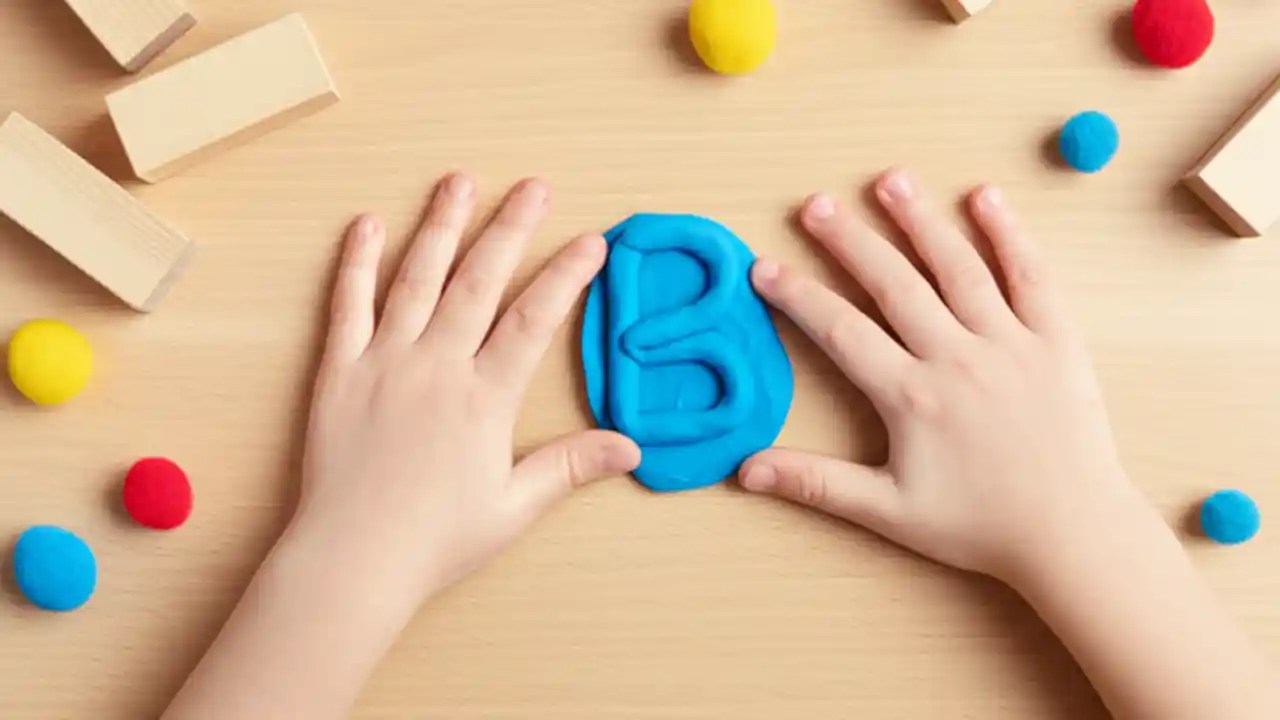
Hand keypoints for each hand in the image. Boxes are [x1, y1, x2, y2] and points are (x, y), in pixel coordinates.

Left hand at [296, 174, 640, 599]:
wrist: (351, 560)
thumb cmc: (435, 542)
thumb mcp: (513, 507)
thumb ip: (569, 466)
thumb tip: (631, 447)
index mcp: (485, 399)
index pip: (535, 321)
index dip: (566, 276)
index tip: (590, 242)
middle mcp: (438, 367)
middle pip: (479, 281)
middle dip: (510, 228)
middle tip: (533, 186)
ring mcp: (385, 362)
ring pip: (417, 278)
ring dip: (441, 225)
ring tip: (460, 181)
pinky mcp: (340, 371)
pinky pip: (348, 305)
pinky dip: (357, 261)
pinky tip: (367, 224)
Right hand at [740, 168, 1153, 583]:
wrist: (1073, 533)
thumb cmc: (980, 525)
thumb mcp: (889, 511)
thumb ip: (816, 483)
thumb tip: (746, 470)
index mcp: (912, 396)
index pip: (841, 331)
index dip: (798, 296)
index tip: (764, 266)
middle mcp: (957, 358)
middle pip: (894, 284)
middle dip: (850, 241)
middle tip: (817, 204)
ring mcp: (1010, 342)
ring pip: (957, 267)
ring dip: (920, 220)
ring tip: (890, 180)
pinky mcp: (1056, 340)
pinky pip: (1031, 275)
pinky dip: (1008, 234)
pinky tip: (984, 198)